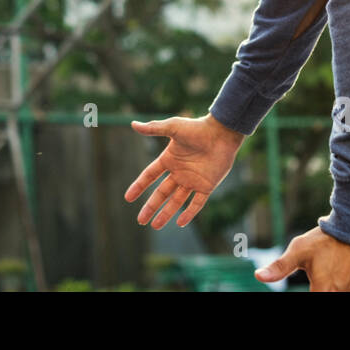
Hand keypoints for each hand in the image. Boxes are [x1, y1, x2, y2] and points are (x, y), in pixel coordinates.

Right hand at [124, 114, 244, 228]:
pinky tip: (180, 223)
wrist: (222, 133)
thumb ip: (154, 128)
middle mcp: (179, 172)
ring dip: (166, 213)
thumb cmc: (197, 128)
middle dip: (150, 207)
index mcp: (169, 159)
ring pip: (176, 201)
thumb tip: (133, 124)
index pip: (149, 175)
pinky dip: (189, 213)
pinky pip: (196, 203)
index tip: (128, 198)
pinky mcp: (206, 186)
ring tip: (155, 226)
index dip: (139, 186)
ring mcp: (192, 180)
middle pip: (161, 193)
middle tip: (140, 221)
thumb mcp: (173, 127)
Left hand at [254, 226, 349, 290]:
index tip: (310, 287)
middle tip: (321, 281)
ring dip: (335, 290)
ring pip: (344, 298)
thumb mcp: (299, 250)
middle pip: (328, 298)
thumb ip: (279, 267)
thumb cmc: (325, 239)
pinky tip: (344, 279)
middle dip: (322, 290)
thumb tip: (257, 276)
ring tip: (331, 279)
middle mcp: (344, 296)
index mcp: (324, 291)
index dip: (310, 294)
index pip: (313, 302)